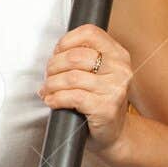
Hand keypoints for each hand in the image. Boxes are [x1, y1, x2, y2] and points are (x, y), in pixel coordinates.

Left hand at [37, 23, 131, 152]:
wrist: (115, 133)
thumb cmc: (101, 101)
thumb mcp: (99, 73)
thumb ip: (85, 57)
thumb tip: (57, 52)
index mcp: (118, 55)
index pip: (90, 33)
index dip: (66, 41)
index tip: (57, 53)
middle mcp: (120, 70)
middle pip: (75, 56)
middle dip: (53, 66)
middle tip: (48, 77)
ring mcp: (114, 89)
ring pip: (71, 78)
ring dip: (51, 84)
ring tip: (47, 90)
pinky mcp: (106, 108)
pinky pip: (72, 97)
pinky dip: (55, 98)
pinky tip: (51, 101)